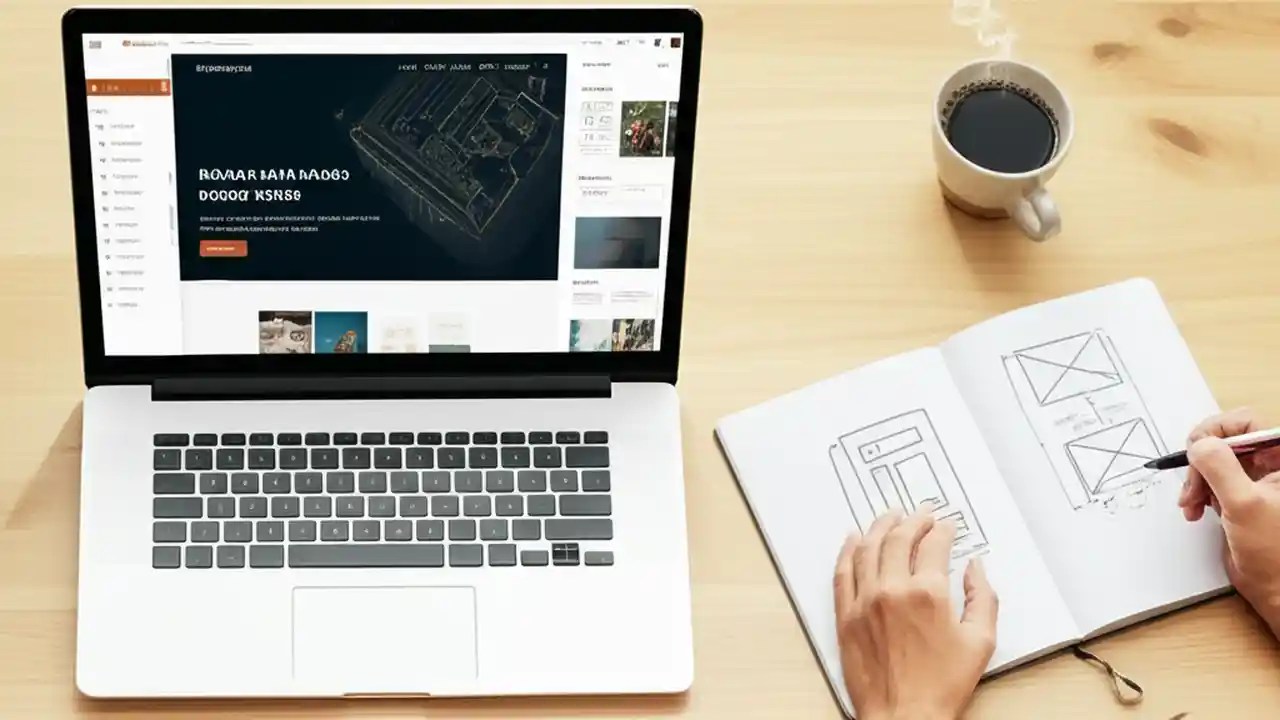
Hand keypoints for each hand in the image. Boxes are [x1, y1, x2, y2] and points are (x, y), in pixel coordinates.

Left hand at [833, 509, 997, 719]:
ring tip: (889, 516)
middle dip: (912, 520)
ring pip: (868, 548)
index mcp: (929, 594)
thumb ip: (983, 598)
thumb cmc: (942, 686)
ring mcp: (865, 601)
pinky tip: (853, 539)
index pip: (934, 545)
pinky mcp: (846, 615)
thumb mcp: (980, 642)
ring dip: (880, 526)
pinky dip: (847, 551)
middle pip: (899, 538)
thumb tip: (976, 568)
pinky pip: (842, 572)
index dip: (942, 530)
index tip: (946, 526)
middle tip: (920, 514)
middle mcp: (893, 590)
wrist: (904, 717)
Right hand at [1182, 421, 1279, 638]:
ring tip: (1192, 503)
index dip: (1218, 430)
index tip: (1200, 449)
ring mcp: (1253, 480)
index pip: (1247, 422)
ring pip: (1212, 461)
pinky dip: (1197, 493)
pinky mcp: (1237, 496)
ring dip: (1195, 480)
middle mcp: (1269, 465)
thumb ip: (1220, 468)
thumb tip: (1200, 445)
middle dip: (1202, 461)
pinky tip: (1195, 510)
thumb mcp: (1244, 504)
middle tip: (1193, 483)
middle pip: (1224, 440)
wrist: (1274, 587)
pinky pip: (1209, 480)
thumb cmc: (1275, 552)